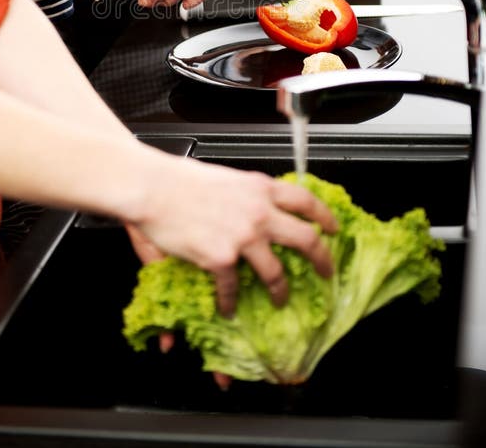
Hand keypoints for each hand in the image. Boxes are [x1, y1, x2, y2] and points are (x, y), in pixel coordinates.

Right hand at [131, 152, 337, 318]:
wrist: (152, 188)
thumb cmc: (179, 179)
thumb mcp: (225, 178)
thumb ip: (246, 194)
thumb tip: (255, 206)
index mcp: (259, 188)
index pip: (305, 200)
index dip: (325, 216)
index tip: (333, 227)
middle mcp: (258, 212)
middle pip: (305, 238)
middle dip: (321, 259)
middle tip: (325, 271)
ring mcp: (243, 236)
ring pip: (276, 272)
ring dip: (281, 290)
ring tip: (280, 299)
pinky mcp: (222, 257)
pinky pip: (234, 287)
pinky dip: (231, 301)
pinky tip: (229, 308)